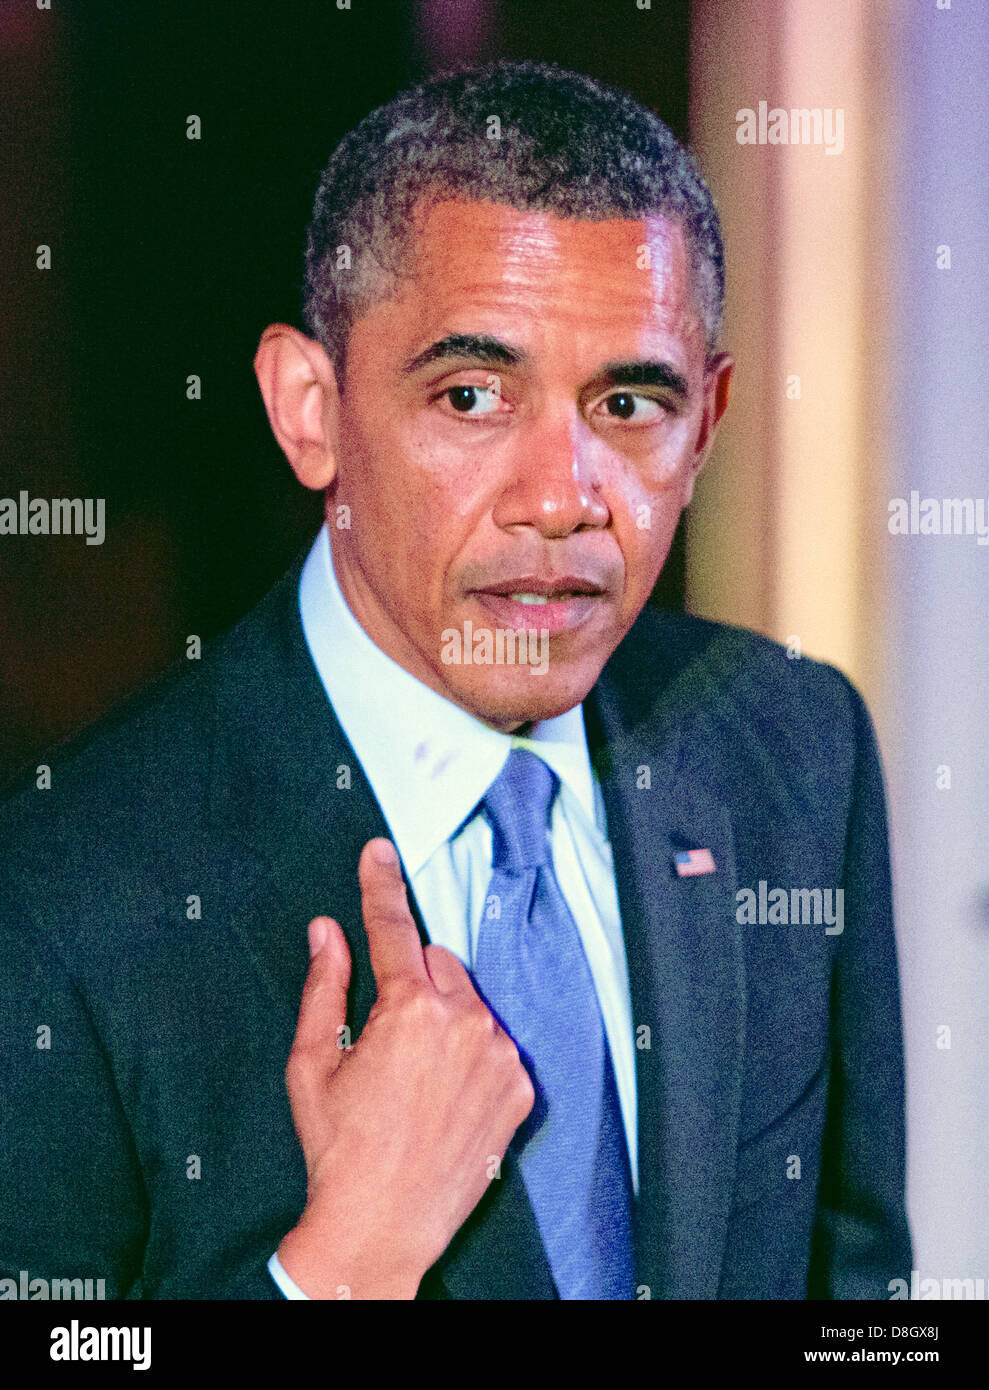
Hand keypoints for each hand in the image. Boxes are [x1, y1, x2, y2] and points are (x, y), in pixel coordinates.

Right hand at [276, 837, 534, 1298]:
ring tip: (416, 1078)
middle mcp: (465, 1024)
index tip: (380, 851)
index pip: (392, 928)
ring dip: (446, 1018)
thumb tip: (325, 932)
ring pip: (471, 1001)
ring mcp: (500, 1056)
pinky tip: (445, 1096)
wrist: (381, 1228)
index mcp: (409, 1011)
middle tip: (386, 1036)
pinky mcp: (521, 1088)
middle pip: (438, 963)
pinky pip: (495, 1042)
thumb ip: (323, 987)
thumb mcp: (312, 1064)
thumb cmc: (340, 1150)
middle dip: (412, 983)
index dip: (380, 885)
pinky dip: (473, 1055)